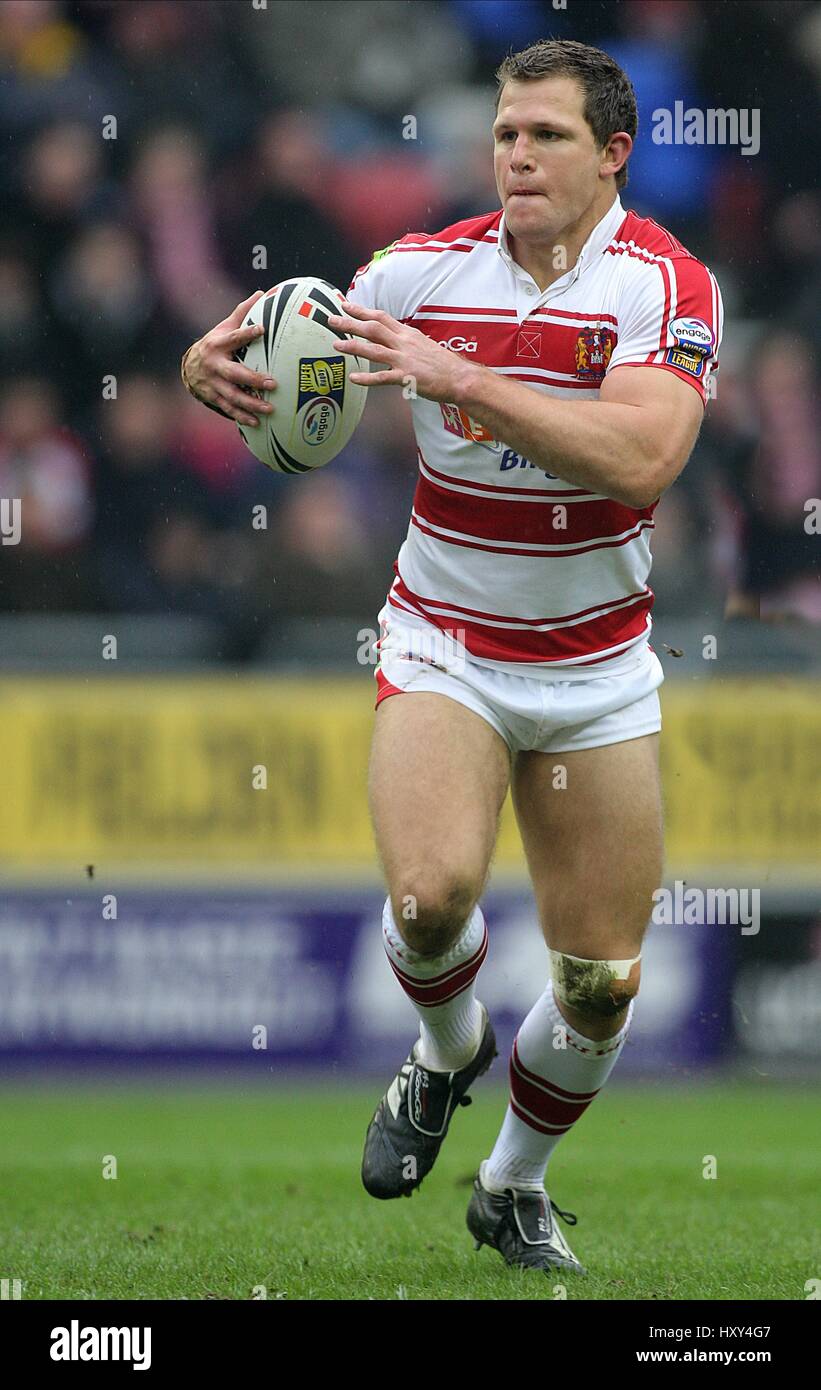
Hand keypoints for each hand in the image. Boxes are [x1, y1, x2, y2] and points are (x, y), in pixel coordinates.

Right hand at [181, 290, 277, 425]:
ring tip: (270, 409)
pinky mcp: (213, 397)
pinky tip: (257, 423)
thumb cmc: (215, 344)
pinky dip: (242, 416)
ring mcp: (213, 384)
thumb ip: (242, 313)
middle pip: (234, 373)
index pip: (233, 337)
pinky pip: (228, 409)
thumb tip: (262, 293)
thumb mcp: (224, 327)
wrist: (189, 367)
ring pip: (232, 396)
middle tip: (273, 383)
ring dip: (251, 404)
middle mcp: (214, 365)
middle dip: (253, 379)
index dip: (246, 333)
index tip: (262, 329)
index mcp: (217, 344)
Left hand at [327, 300, 474, 402]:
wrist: (461, 377)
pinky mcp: (407, 377)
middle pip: (373, 328)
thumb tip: (394, 340)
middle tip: (332, 319)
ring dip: (353, 346)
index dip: (362, 310)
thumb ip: (406, 342)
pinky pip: (383, 377)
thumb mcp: (424, 345)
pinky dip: (367, 378)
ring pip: (374, 349)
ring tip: (336, 345)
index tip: (346, 304)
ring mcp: (405, 359)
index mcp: (407, 334)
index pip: (381, 317)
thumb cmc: (444, 364)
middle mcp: (404, 343)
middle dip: (350, 323)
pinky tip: (353, 378)